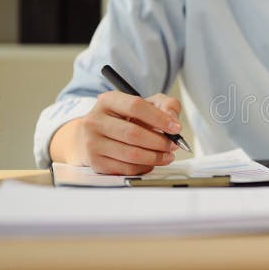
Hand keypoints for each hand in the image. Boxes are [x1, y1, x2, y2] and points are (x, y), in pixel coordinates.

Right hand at [51, 92, 182, 174]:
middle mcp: (95, 120)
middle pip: (133, 133)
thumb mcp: (146, 104)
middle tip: (173, 145)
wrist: (94, 135)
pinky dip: (144, 167)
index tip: (176, 128)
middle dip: (159, 142)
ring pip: (131, 154)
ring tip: (167, 156)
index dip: (159, 118)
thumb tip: (173, 119)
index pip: (135, 106)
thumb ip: (165, 105)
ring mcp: (92, 142)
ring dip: (155, 157)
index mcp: (108, 101)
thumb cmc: (124, 119)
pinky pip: (126, 168)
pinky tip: (151, 162)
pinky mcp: (95, 162)